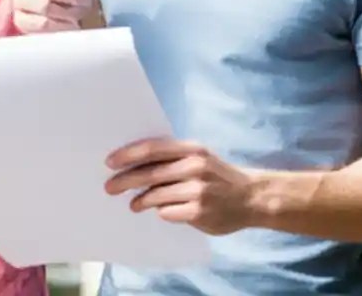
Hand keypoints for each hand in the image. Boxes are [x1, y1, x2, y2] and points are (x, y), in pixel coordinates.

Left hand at [104, 138, 257, 235]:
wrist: (252, 198)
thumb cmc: (217, 176)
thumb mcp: (199, 158)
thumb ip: (172, 159)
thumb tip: (133, 164)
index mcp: (192, 149)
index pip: (152, 148)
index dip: (127, 154)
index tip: (109, 162)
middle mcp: (195, 167)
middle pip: (149, 173)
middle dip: (125, 180)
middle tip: (109, 187)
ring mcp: (198, 191)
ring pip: (156, 195)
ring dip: (140, 200)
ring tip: (133, 204)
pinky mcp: (199, 212)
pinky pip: (168, 213)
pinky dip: (161, 212)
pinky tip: (161, 211)